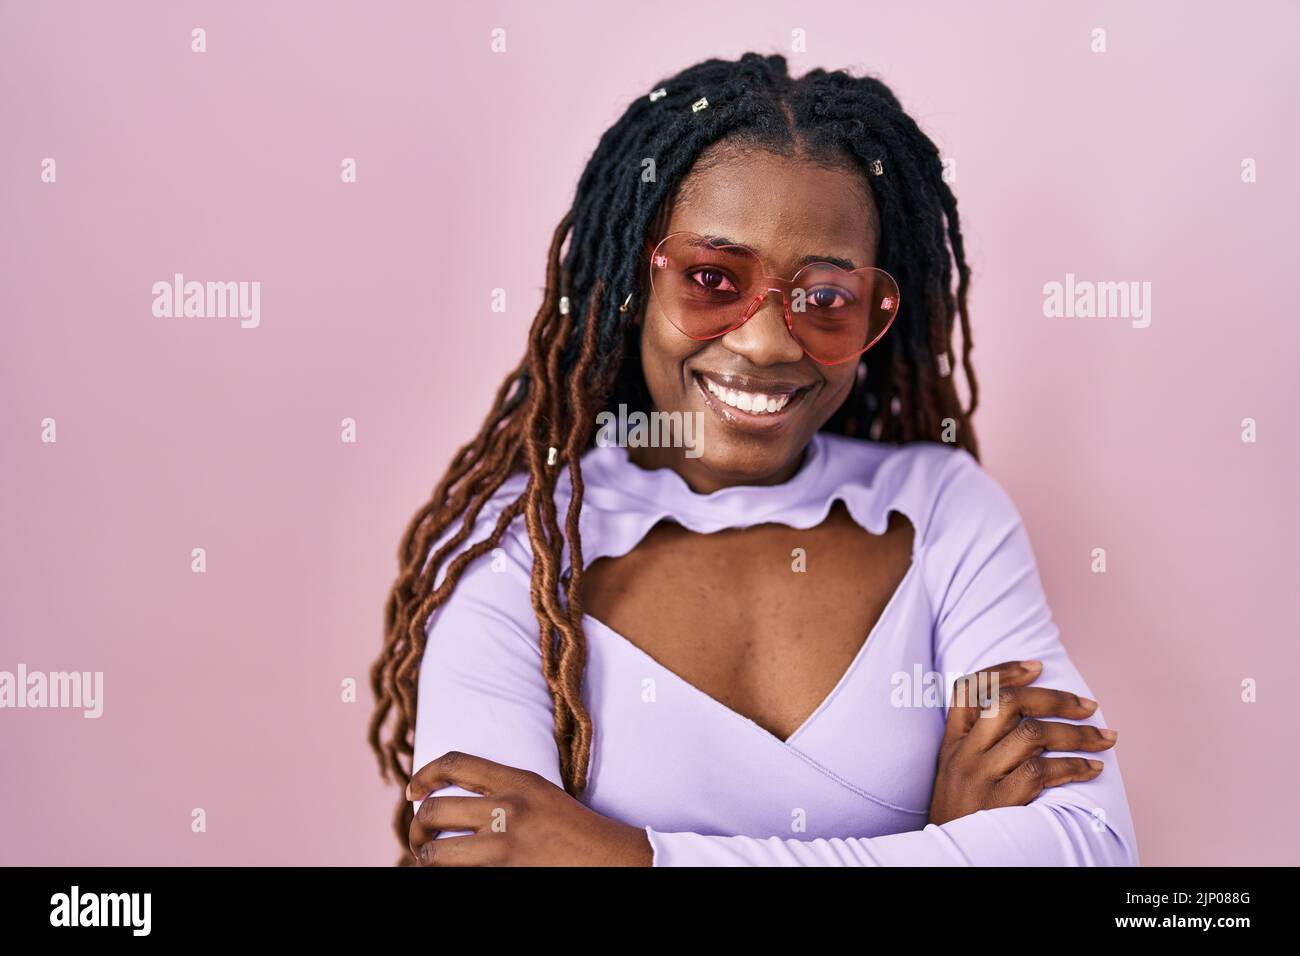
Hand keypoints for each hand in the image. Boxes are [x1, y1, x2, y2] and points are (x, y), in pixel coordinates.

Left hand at [406, 751, 653, 866]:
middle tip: (418, 836)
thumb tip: (453, 799)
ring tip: (429, 858)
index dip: (424, 775)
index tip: (412, 791)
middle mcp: (507, 809)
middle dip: (416, 826)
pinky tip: (451, 872)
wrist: (608, 859)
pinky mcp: (503, 874)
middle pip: (434, 810)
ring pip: (435, 852)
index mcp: (517, 781)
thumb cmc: (575, 829)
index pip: (455, 764)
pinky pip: (457, 874)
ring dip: (424, 856)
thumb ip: (501, 791)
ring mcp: (503, 846)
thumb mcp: (539, 794)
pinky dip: (446, 874)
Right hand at [927, 660, 1117, 825]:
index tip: (1037, 666)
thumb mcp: (955, 773)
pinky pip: (1043, 771)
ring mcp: (980, 776)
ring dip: (1077, 734)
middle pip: (1008, 703)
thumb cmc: (961, 816)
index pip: (968, 689)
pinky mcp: (1001, 801)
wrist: (946, 857)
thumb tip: (1024, 716)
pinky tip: (1093, 768)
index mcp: (950, 742)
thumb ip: (976, 744)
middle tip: (1089, 706)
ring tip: (1106, 739)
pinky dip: (1075, 766)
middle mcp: (963, 753)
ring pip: (1033, 734)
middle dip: (1055, 698)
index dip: (1004, 671)